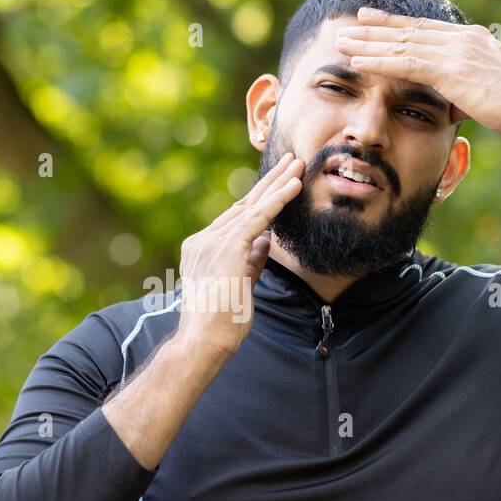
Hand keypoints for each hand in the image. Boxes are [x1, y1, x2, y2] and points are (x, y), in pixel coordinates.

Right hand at [174, 152, 303, 357]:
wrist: (204, 340)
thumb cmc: (221, 322)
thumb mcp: (240, 285)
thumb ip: (250, 260)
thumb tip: (265, 241)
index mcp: (201, 249)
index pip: (235, 219)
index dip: (259, 199)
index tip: (277, 182)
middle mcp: (203, 240)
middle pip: (243, 204)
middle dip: (269, 181)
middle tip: (291, 159)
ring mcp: (212, 241)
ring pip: (252, 206)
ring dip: (278, 183)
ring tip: (298, 164)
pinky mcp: (227, 247)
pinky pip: (259, 217)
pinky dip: (278, 199)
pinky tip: (294, 185)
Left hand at [335, 7, 500, 142]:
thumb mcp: (487, 90)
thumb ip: (465, 88)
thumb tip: (455, 102)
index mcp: (471, 38)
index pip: (424, 27)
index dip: (395, 23)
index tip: (372, 19)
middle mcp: (461, 38)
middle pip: (408, 30)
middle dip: (375, 28)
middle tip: (349, 24)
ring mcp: (456, 52)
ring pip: (402, 43)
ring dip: (368, 43)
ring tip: (341, 42)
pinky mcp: (452, 71)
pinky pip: (406, 63)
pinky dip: (379, 61)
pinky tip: (358, 60)